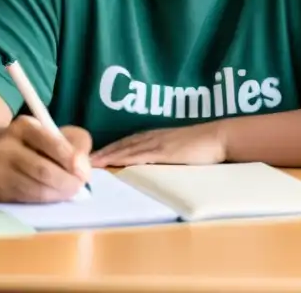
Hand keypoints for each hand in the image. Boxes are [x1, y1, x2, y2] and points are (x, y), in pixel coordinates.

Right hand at [0, 116, 91, 203]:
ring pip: (36, 189)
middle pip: (43, 170)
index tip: (85, 173)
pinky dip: (46, 200)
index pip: (52, 143)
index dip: (71, 160)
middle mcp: (5, 146)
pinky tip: (52, 194)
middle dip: (68, 182)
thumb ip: (77, 144)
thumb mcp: (57, 132)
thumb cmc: (35, 143)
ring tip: (69, 191)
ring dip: (59, 194)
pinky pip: (28, 199)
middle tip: (79, 186)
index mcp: (24, 126)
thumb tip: (82, 170)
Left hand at [90, 122, 226, 167]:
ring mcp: (157, 143)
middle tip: (82, 159)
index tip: (93, 155)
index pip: (127, 142)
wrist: (218, 138)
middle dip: (102, 152)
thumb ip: (165, 154)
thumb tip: (154, 164)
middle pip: (121, 144)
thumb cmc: (203, 145)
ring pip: (126, 149)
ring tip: (91, 163)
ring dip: (107, 155)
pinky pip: (139, 155)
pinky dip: (123, 158)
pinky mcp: (164, 151)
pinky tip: (113, 163)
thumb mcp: (179, 149)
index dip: (109, 149)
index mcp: (156, 136)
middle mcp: (153, 137)